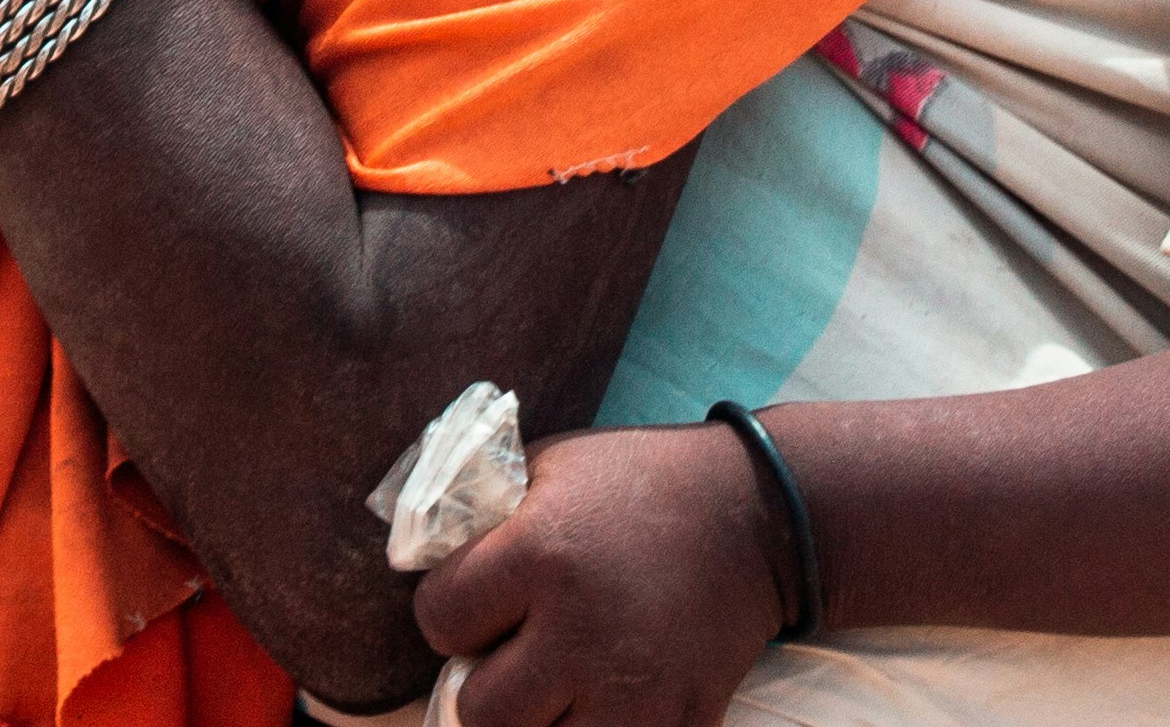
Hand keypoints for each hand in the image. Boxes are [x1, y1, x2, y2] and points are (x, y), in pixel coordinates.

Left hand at [412, 424, 793, 726]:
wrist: (757, 518)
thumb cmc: (637, 484)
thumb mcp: (550, 468)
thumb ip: (481, 515)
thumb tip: (412, 557)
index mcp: (542, 554)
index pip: (438, 619)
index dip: (448, 610)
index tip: (475, 600)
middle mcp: (581, 630)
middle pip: (479, 710)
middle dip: (485, 681)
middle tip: (513, 651)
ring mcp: (632, 690)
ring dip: (537, 718)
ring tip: (555, 680)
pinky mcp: (677, 725)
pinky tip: (601, 698)